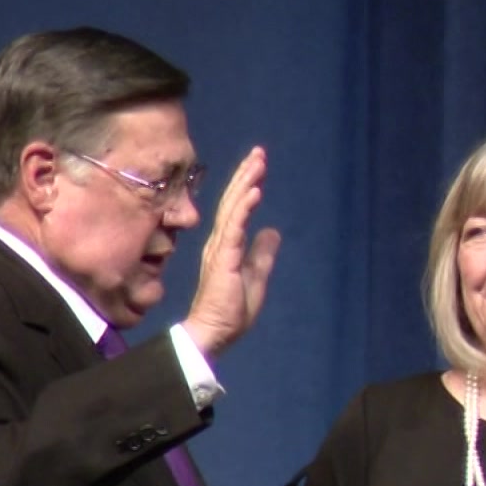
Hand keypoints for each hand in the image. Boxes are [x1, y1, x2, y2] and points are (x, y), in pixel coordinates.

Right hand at [181, 146, 281, 355]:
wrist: (213, 332)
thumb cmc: (230, 311)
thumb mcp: (255, 278)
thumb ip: (262, 254)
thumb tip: (272, 231)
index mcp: (226, 246)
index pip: (237, 209)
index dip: (247, 186)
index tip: (258, 166)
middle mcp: (220, 241)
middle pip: (233, 201)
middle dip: (246, 175)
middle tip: (259, 153)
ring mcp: (220, 248)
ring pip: (233, 207)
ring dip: (246, 183)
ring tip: (258, 162)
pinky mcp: (223, 257)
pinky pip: (234, 226)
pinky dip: (244, 206)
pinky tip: (254, 190)